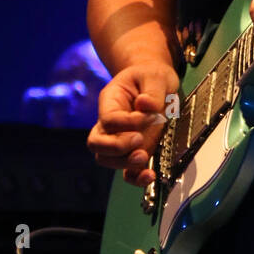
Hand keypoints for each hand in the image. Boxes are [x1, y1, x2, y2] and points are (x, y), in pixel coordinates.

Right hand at [87, 60, 179, 186]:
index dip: (126, 123)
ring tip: (144, 157)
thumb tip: (145, 105)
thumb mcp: (155, 76)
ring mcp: (119, 139)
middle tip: (139, 141)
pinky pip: (126, 171)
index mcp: (110, 101)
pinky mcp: (133, 151)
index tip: (149, 117)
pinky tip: (149, 176)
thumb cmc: (151, 76)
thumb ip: (152, 91)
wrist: (156, 82)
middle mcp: (109, 123)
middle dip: (117, 147)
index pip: (108, 119)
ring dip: (123, 163)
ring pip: (106, 159)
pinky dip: (135, 177)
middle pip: (97, 143)